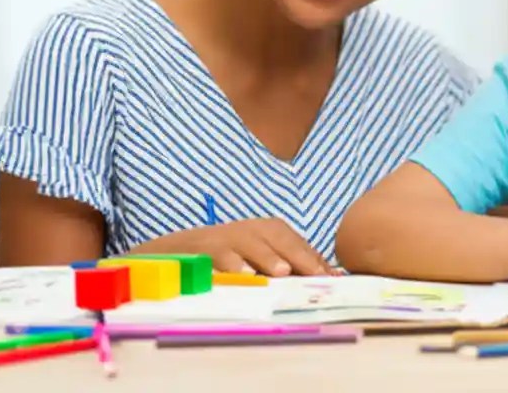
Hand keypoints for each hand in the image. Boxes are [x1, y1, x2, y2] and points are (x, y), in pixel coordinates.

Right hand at [130, 218, 330, 275]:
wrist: (175, 253)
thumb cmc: (226, 259)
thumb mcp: (257, 259)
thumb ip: (290, 266)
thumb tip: (330, 278)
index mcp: (264, 230)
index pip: (294, 241)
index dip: (313, 257)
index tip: (332, 278)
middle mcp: (247, 229)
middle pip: (277, 235)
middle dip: (298, 254)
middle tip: (315, 273)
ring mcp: (224, 236)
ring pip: (249, 242)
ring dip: (266, 256)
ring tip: (282, 271)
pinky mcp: (201, 248)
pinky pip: (218, 254)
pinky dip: (230, 263)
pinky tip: (243, 275)